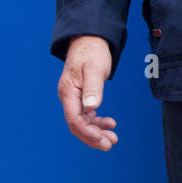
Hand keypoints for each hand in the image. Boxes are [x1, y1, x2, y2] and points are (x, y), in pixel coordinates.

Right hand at [57, 35, 117, 150]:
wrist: (90, 39)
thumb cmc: (93, 51)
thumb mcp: (95, 68)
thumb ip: (94, 88)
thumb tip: (91, 108)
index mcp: (68, 92)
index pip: (74, 120)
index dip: (88, 132)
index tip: (102, 139)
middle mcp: (68, 97)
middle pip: (77, 125)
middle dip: (93, 137)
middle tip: (111, 144)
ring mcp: (74, 97)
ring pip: (83, 122)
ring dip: (97, 131)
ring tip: (113, 138)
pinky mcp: (81, 96)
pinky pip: (87, 114)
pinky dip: (97, 121)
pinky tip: (110, 123)